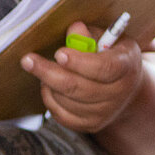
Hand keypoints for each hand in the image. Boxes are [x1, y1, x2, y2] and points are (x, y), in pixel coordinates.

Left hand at [20, 21, 143, 132]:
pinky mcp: (91, 125)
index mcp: (127, 66)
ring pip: (67, 101)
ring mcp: (106, 113)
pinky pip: (61, 114)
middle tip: (27, 60)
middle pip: (79, 88)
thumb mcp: (105, 38)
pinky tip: (49, 85)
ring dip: (48, 84)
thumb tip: (75, 29)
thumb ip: (89, 34)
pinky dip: (49, 98)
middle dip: (49, 73)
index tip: (58, 53)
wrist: (125, 88)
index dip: (80, 62)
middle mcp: (120, 93)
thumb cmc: (109, 55)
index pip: (105, 68)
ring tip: (44, 69)